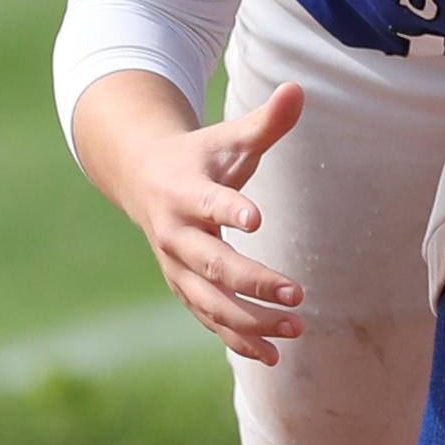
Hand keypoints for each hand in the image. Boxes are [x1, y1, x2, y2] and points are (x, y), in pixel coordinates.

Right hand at [74, 74, 306, 364]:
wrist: (145, 180)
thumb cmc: (201, 158)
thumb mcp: (229, 138)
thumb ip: (265, 121)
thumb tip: (299, 89)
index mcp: (186, 192)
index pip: (210, 201)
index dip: (231, 208)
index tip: (258, 217)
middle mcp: (176, 235)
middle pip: (213, 264)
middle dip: (253, 281)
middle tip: (297, 293)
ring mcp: (177, 268)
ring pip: (211, 302)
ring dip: (251, 320)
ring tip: (297, 328)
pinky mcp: (185, 289)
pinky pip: (210, 320)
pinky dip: (238, 339)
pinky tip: (273, 355)